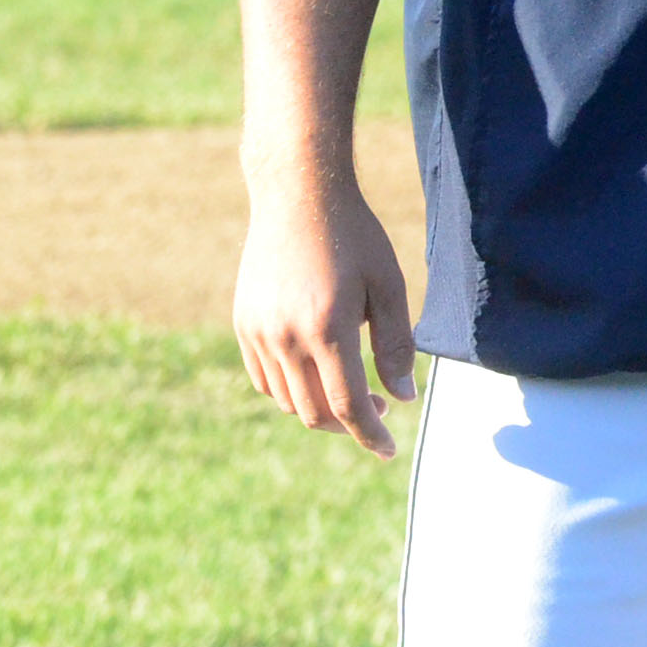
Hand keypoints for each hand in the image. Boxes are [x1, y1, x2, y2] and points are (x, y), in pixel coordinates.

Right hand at [233, 165, 415, 458]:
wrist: (298, 196)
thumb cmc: (355, 238)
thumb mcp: (389, 286)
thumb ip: (396, 345)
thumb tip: (403, 396)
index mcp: (326, 329)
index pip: (347, 406)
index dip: (370, 434)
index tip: (389, 450)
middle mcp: (284, 337)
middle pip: (313, 412)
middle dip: (348, 427)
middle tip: (378, 415)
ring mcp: (257, 332)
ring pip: (286, 399)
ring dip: (319, 409)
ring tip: (353, 391)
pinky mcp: (243, 323)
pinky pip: (264, 378)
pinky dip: (291, 390)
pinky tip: (319, 375)